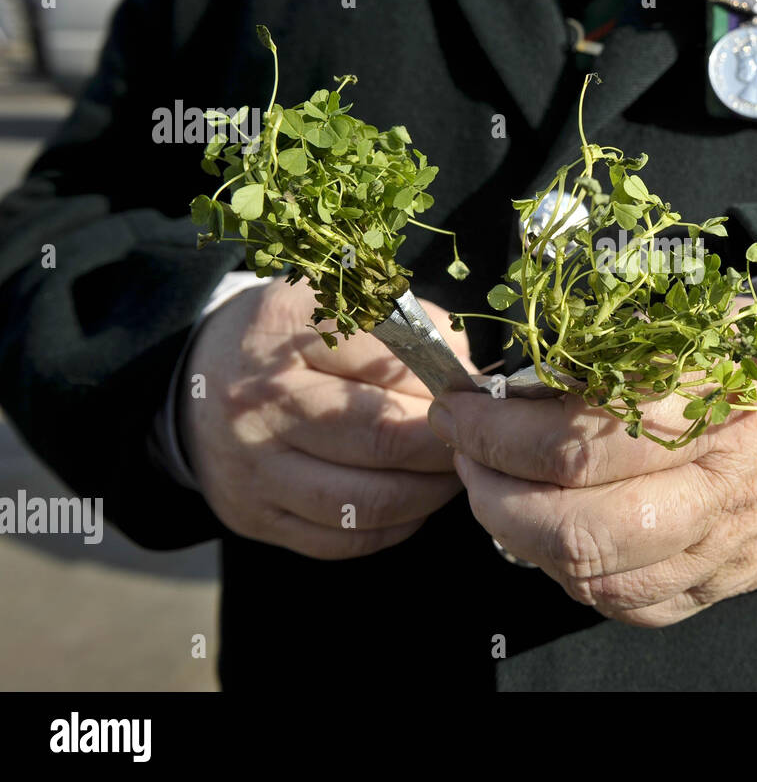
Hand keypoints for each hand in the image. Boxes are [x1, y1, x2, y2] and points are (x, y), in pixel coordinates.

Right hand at [181, 279, 470, 558]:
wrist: (197, 384)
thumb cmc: (293, 340)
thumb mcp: (341, 304)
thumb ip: (411, 326)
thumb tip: (466, 375)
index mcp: (285, 327)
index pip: (392, 359)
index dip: (446, 380)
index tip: (471, 389)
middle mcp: (260, 401)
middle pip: (384, 437)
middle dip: (446, 442)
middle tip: (473, 437)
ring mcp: (254, 466)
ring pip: (372, 500)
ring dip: (431, 491)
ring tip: (452, 470)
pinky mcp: (256, 517)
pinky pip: (348, 539)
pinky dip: (398, 524)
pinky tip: (414, 498)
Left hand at [428, 300, 756, 625]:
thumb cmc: (745, 362)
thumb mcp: (692, 321)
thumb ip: (610, 347)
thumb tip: (514, 386)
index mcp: (716, 404)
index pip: (582, 439)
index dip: (500, 432)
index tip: (461, 410)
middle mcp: (723, 486)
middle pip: (583, 526)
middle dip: (496, 495)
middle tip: (467, 458)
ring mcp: (722, 547)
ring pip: (599, 576)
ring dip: (520, 539)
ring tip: (497, 493)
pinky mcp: (719, 585)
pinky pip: (629, 607)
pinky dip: (572, 576)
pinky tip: (552, 534)